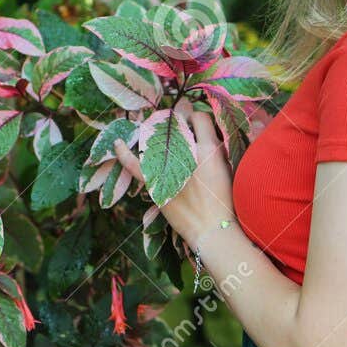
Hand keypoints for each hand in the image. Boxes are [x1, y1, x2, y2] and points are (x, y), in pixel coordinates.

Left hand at [112, 99, 234, 244]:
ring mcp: (167, 168)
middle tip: (180, 125)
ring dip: (158, 132)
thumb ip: (218, 148)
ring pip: (157, 137)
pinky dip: (123, 153)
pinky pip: (133, 165)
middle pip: (177, 123)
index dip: (198, 117)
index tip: (196, 123)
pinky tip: (118, 142)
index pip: (200, 117)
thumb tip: (210, 133)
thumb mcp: (229, 167)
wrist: (212, 228)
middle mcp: (186, 154)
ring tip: (160, 131)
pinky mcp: (155, 184)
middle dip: (178, 121)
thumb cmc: (226, 200)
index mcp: (208, 149)